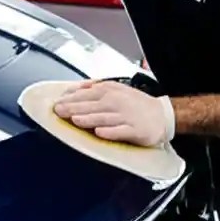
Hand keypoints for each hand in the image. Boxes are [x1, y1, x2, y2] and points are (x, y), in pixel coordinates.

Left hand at [53, 80, 174, 146]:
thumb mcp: (117, 89)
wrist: (162, 115)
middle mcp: (117, 103)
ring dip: (89, 118)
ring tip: (75, 120)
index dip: (70, 98)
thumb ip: (96, 87)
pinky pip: (121, 131)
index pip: (86, 94)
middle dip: (74, 108)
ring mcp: (126, 117)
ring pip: (104, 118)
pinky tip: (99, 133)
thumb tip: (75, 87)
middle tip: (58, 111)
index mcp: (110, 92)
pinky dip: (110, 132)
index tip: (56, 102)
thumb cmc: (136, 104)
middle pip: (92, 105)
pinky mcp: (134, 131)